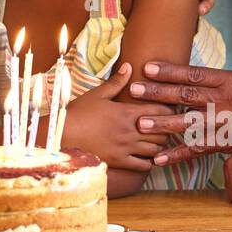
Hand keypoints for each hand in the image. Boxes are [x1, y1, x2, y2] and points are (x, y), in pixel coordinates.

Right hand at [60, 64, 176, 172]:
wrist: (62, 135)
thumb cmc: (79, 113)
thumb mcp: (97, 94)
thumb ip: (116, 82)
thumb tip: (129, 66)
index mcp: (127, 112)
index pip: (160, 110)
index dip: (168, 109)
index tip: (168, 109)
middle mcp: (131, 131)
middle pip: (162, 132)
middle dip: (166, 129)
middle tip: (165, 126)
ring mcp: (126, 148)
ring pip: (155, 150)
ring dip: (159, 145)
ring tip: (157, 141)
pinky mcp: (120, 161)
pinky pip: (143, 166)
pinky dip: (150, 162)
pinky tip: (147, 158)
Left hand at [127, 61, 231, 163]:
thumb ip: (221, 82)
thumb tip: (195, 79)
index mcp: (230, 81)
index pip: (194, 73)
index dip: (169, 70)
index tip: (148, 67)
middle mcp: (225, 99)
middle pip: (186, 94)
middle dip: (157, 92)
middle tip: (133, 90)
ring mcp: (227, 122)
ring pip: (189, 122)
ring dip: (163, 123)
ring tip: (140, 123)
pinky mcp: (228, 142)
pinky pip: (199, 149)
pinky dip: (177, 154)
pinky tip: (159, 158)